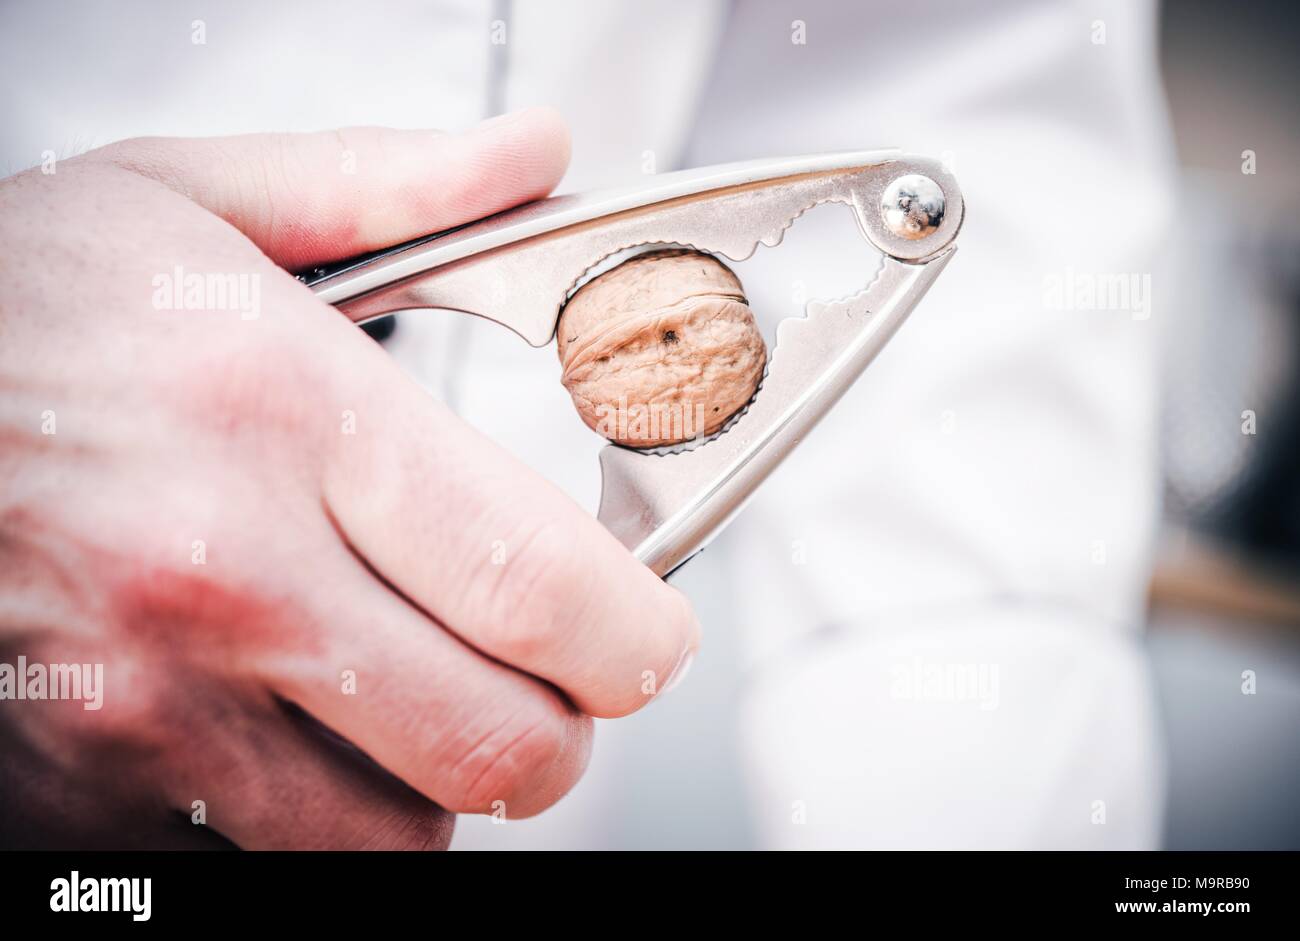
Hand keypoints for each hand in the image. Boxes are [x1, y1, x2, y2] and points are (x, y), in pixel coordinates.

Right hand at [0, 109, 698, 848]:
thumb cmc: (19, 308)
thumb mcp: (197, 202)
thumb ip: (393, 185)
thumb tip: (536, 152)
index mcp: (287, 417)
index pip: (536, 584)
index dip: (638, 640)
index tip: (652, 640)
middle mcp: (226, 576)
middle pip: (498, 747)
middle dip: (563, 731)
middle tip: (549, 678)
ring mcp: (147, 705)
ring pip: (392, 837)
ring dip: (439, 784)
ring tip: (412, 701)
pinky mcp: (82, 792)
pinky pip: (261, 859)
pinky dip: (315, 821)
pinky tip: (291, 734)